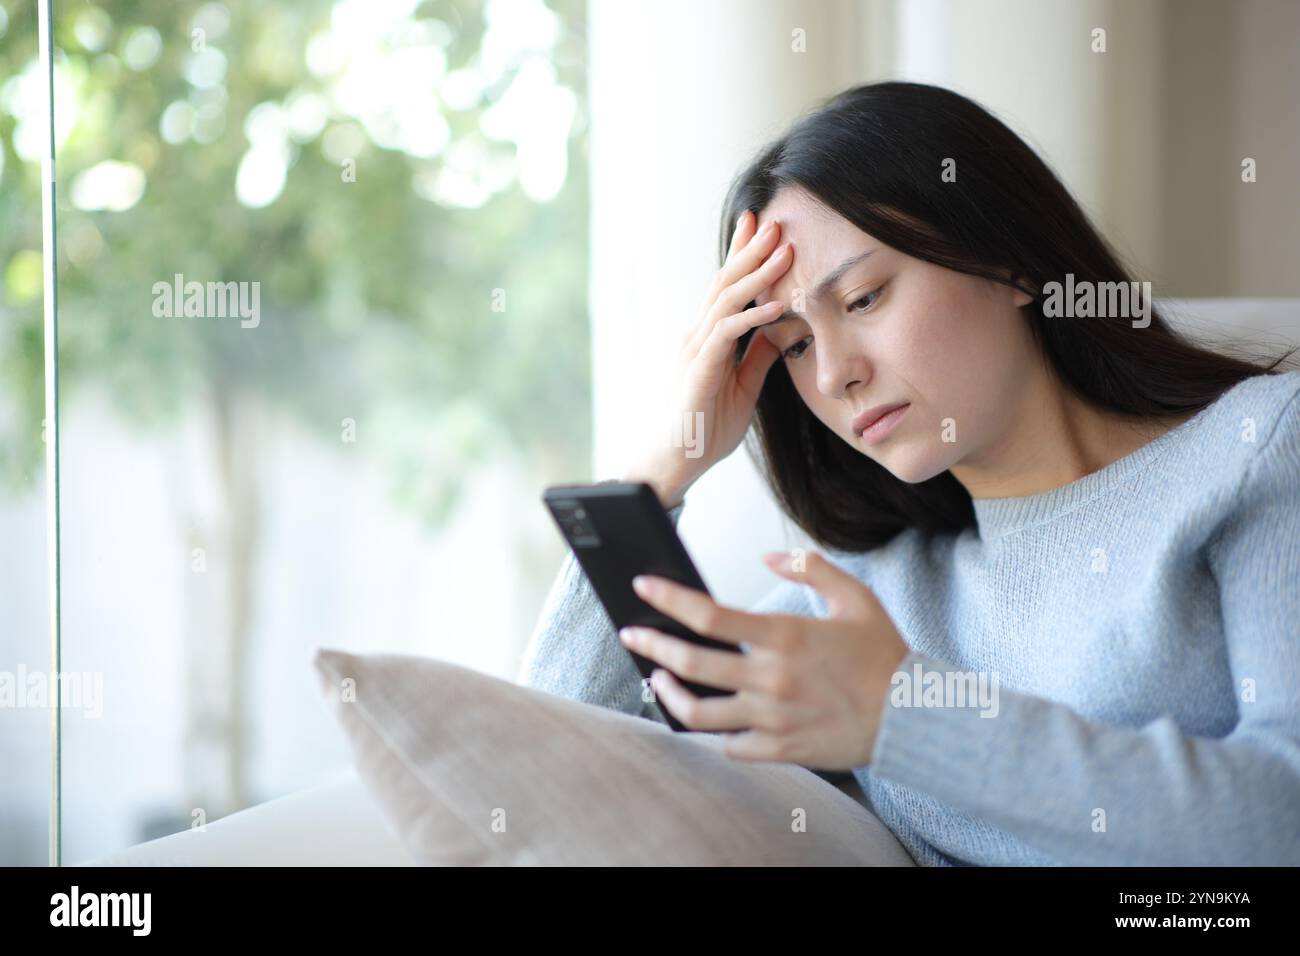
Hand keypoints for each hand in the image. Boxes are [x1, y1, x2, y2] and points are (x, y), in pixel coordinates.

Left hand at [618, 549, 910, 770]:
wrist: (914, 718)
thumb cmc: (883, 656)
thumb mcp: (855, 597)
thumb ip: (810, 568)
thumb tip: (769, 557)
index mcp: (786, 636)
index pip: (709, 615)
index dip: (669, 599)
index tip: (643, 588)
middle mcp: (772, 679)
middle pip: (691, 664)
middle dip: (652, 646)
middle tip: (632, 634)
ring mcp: (773, 719)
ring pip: (699, 713)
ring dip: (669, 694)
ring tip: (656, 678)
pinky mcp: (780, 750)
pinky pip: (728, 745)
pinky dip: (710, 731)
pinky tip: (702, 714)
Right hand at [620, 210, 794, 502]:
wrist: (676, 461)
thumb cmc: (706, 427)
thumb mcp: (744, 386)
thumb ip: (759, 356)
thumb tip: (781, 329)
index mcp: (707, 337)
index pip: (726, 287)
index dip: (742, 255)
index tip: (762, 226)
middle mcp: (697, 335)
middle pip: (725, 282)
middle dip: (750, 250)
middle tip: (775, 221)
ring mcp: (696, 349)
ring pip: (727, 300)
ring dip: (758, 274)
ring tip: (785, 251)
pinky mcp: (699, 369)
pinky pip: (728, 334)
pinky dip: (754, 317)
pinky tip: (778, 305)